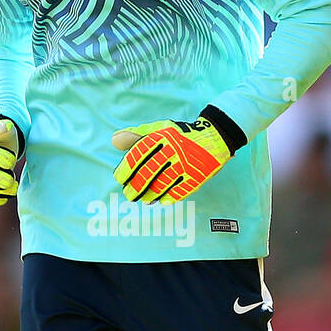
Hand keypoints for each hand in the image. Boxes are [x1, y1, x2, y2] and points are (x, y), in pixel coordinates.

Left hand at [112, 115, 230, 203]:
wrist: (216, 136)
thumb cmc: (182, 134)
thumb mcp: (161, 129)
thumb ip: (137, 135)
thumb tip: (114, 140)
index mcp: (163, 137)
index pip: (138, 155)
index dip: (126, 169)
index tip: (120, 179)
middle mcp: (174, 150)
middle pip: (149, 172)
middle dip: (136, 187)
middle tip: (129, 195)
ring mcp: (187, 164)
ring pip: (163, 184)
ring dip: (150, 195)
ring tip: (143, 200)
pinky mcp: (198, 175)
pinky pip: (180, 191)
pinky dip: (169, 198)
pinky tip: (161, 202)